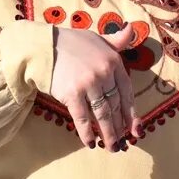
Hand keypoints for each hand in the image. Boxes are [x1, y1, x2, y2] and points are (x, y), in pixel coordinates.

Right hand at [47, 25, 140, 151]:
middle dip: (120, 127)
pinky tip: (91, 143)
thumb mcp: (97, 37)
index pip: (127, 91)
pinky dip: (87, 133)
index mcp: (114, 60)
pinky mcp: (72, 94)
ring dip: (108, 134)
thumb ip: (117, 40)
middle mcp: (104, 72)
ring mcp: (89, 84)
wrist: (42, 46)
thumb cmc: (70, 42)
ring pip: (103, 114)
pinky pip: (83, 118)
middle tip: (122, 142)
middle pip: (116, 105)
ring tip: (112, 147)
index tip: (135, 129)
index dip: (132, 112)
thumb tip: (132, 30)